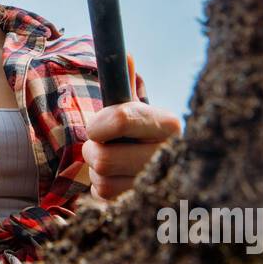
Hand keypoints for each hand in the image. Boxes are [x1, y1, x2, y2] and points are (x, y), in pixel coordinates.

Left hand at [81, 54, 181, 201]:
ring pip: (102, 181)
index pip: (122, 119)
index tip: (95, 127)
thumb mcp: (137, 109)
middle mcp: (169, 156)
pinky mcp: (147, 207)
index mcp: (168, 124)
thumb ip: (125, 85)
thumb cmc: (141, 135)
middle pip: (104, 158)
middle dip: (94, 152)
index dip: (98, 125)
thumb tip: (125, 56)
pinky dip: (103, 190)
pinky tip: (118, 181)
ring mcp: (160, 186)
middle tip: (102, 147)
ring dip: (98, 173)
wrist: (166, 174)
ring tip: (114, 164)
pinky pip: (106, 200)